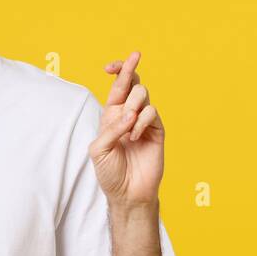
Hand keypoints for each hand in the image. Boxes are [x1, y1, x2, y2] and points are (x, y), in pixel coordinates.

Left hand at [89, 51, 164, 206]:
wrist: (128, 193)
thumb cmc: (110, 172)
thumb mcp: (99, 149)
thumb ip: (111, 129)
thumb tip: (130, 113)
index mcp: (112, 115)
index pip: (117, 86)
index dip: (117, 71)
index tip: (109, 66)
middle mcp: (128, 114)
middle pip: (133, 82)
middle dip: (129, 71)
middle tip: (132, 62)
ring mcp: (144, 122)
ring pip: (142, 94)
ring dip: (132, 106)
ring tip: (127, 128)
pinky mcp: (157, 130)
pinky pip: (152, 113)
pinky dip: (141, 122)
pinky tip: (134, 137)